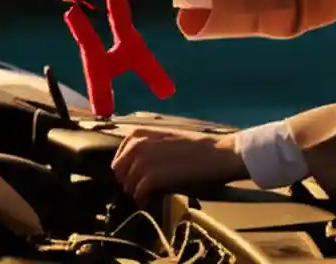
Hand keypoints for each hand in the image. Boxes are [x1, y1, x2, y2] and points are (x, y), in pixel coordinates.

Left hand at [111, 127, 247, 201]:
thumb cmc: (196, 149)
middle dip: (129, 182)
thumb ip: (147, 150)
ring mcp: (142, 161)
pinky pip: (138, 194)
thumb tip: (137, 168)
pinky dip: (143, 201)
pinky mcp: (151, 178)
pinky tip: (151, 202)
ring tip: (149, 196)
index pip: (119, 157)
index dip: (127, 170)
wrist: (217, 154)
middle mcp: (136, 145)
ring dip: (136, 193)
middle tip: (142, 190)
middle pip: (118, 172)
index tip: (136, 178)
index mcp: (139, 134)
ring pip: (127, 184)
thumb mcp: (165, 141)